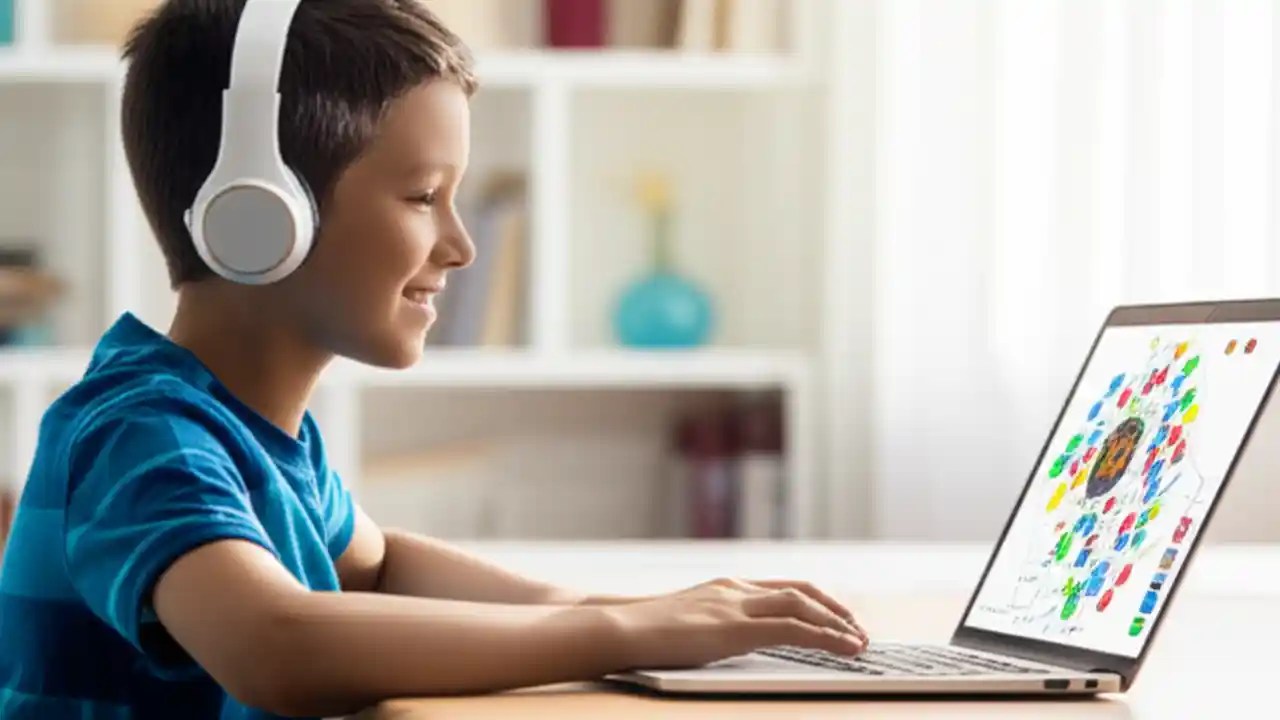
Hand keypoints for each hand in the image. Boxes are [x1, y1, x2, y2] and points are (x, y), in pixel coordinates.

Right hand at [606, 577, 867, 669]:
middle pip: (799, 591)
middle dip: (834, 610)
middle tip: (857, 630)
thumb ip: (710, 625)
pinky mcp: (735, 629)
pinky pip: (793, 630)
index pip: (782, 587)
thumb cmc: (642, 632)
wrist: (618, 628)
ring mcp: (735, 606)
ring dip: (837, 624)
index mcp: (724, 587)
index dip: (815, 600)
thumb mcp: (686, 622)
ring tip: (859, 642)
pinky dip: (826, 638)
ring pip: (802, 606)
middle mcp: (735, 589)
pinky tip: (844, 649)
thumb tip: (722, 640)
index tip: (836, 615)